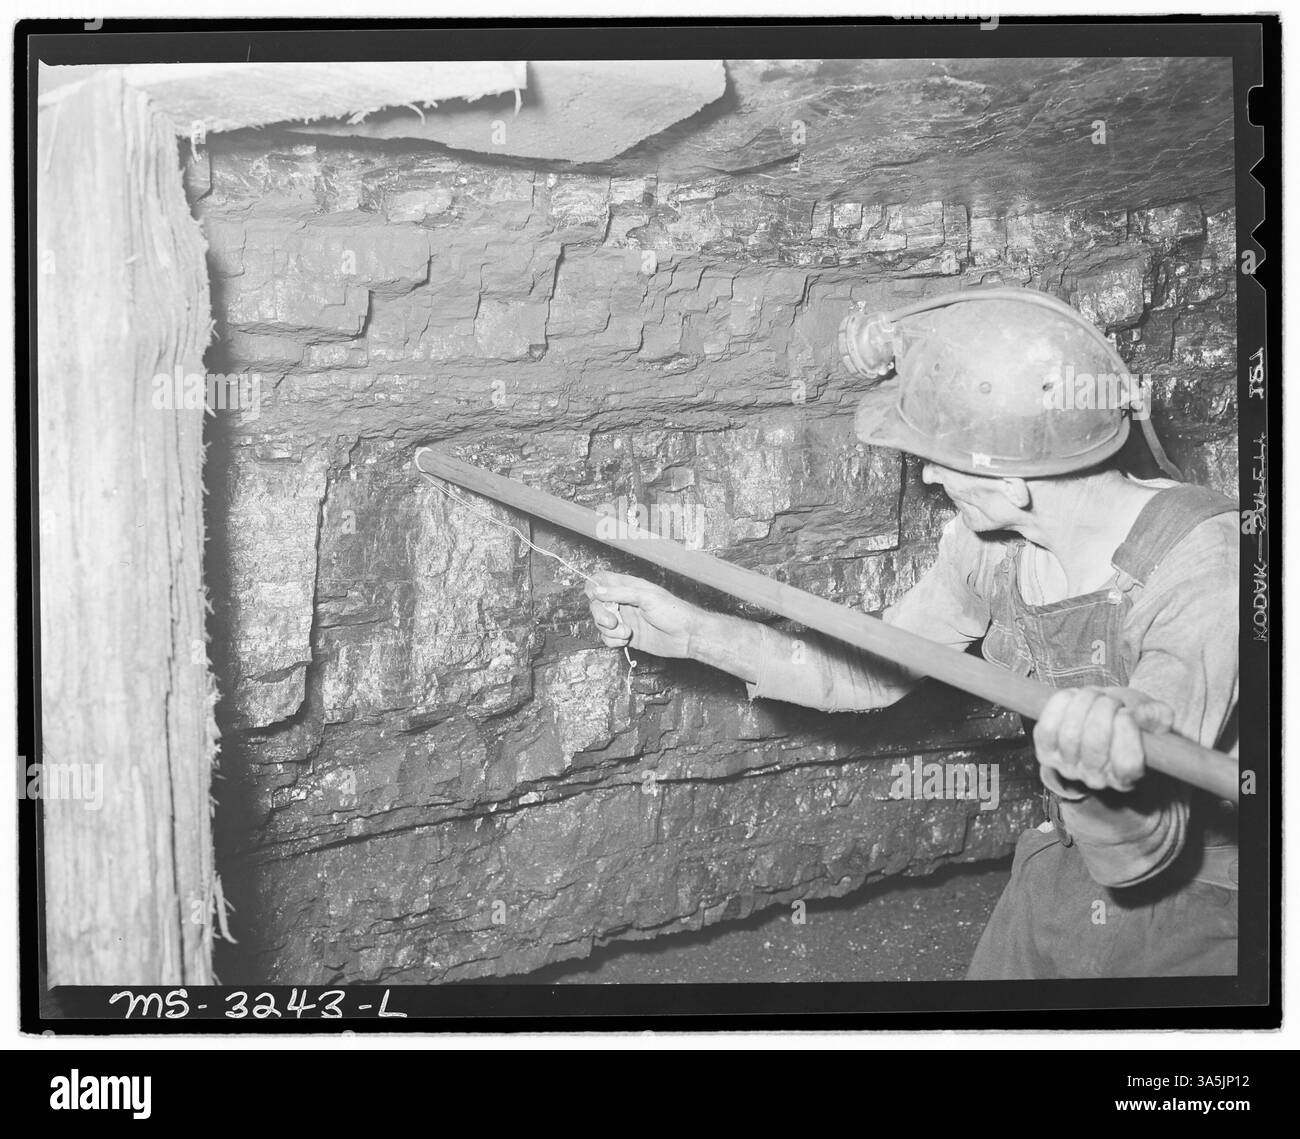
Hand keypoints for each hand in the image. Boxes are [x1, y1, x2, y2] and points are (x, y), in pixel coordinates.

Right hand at [584, 571, 702, 659]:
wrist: (687, 636)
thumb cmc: (673, 611)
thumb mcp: (646, 597)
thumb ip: (620, 593)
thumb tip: (596, 590)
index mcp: (628, 586)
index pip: (601, 580)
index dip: (593, 587)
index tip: (595, 597)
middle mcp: (624, 602)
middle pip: (597, 604)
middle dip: (600, 614)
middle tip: (612, 622)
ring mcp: (625, 619)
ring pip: (601, 624)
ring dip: (610, 630)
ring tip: (627, 633)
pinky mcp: (626, 636)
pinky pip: (608, 638)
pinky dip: (613, 641)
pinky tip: (626, 640)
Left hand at [1033, 686, 1173, 792]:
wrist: (1101, 720)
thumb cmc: (1130, 720)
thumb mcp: (1153, 717)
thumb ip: (1158, 717)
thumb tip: (1141, 715)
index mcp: (1126, 777)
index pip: (1127, 763)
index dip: (1128, 732)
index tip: (1129, 713)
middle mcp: (1096, 778)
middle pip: (1095, 742)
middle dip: (1105, 709)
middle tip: (1111, 700)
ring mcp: (1067, 767)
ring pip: (1070, 732)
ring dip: (1083, 703)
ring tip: (1094, 695)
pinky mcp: (1045, 753)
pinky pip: (1046, 728)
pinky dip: (1059, 705)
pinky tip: (1072, 696)